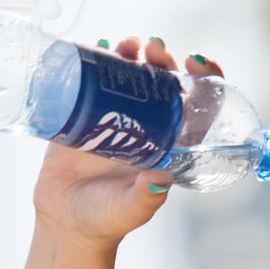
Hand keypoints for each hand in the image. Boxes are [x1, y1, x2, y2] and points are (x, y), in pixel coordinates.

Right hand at [32, 37, 225, 244]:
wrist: (66, 223)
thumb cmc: (106, 221)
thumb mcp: (131, 211)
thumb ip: (147, 196)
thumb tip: (162, 176)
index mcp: (167, 147)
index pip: (196, 108)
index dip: (203, 80)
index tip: (193, 62)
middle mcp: (145, 128)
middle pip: (162, 84)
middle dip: (162, 60)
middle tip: (153, 49)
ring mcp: (115, 118)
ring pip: (131, 76)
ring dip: (133, 53)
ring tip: (128, 45)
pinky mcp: (86, 113)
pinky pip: (95, 78)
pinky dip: (99, 58)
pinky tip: (101, 46)